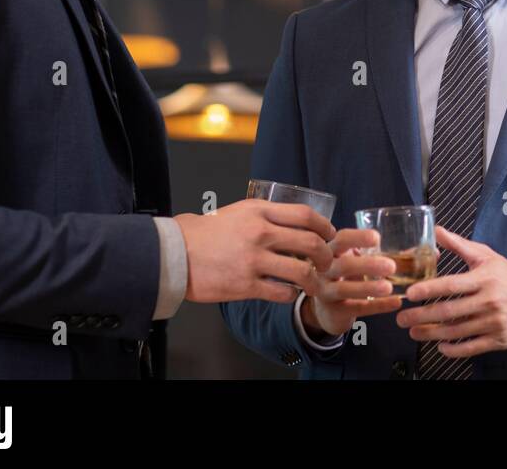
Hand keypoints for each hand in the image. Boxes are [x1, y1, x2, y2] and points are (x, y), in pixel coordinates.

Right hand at [173, 198, 335, 302]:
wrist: (176, 254)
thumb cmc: (207, 232)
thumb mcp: (239, 211)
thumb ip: (266, 215)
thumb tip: (295, 222)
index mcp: (260, 212)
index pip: (305, 215)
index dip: (324, 226)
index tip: (330, 234)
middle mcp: (260, 233)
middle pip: (310, 243)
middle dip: (326, 255)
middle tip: (328, 262)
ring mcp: (253, 260)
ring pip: (301, 271)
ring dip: (314, 280)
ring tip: (314, 284)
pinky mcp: (245, 284)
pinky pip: (281, 292)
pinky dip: (291, 295)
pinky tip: (289, 293)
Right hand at [302, 228, 403, 338]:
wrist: (326, 310)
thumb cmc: (344, 277)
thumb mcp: (350, 261)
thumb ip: (370, 253)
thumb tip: (410, 249)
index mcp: (330, 252)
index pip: (341, 240)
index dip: (358, 238)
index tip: (378, 238)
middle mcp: (324, 270)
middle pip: (343, 265)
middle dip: (367, 265)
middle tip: (391, 266)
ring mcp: (325, 292)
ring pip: (344, 289)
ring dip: (368, 288)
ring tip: (389, 287)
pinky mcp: (334, 311)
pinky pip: (356, 308)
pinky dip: (377, 306)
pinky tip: (395, 302)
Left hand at [395, 227, 506, 357]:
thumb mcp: (487, 256)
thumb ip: (459, 245)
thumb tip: (436, 230)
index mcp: (484, 278)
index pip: (451, 284)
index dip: (429, 289)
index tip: (410, 294)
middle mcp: (489, 300)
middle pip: (449, 310)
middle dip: (421, 316)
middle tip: (402, 319)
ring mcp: (494, 322)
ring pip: (457, 331)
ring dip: (431, 334)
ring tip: (414, 332)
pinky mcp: (499, 340)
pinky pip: (471, 347)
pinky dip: (453, 349)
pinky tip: (440, 346)